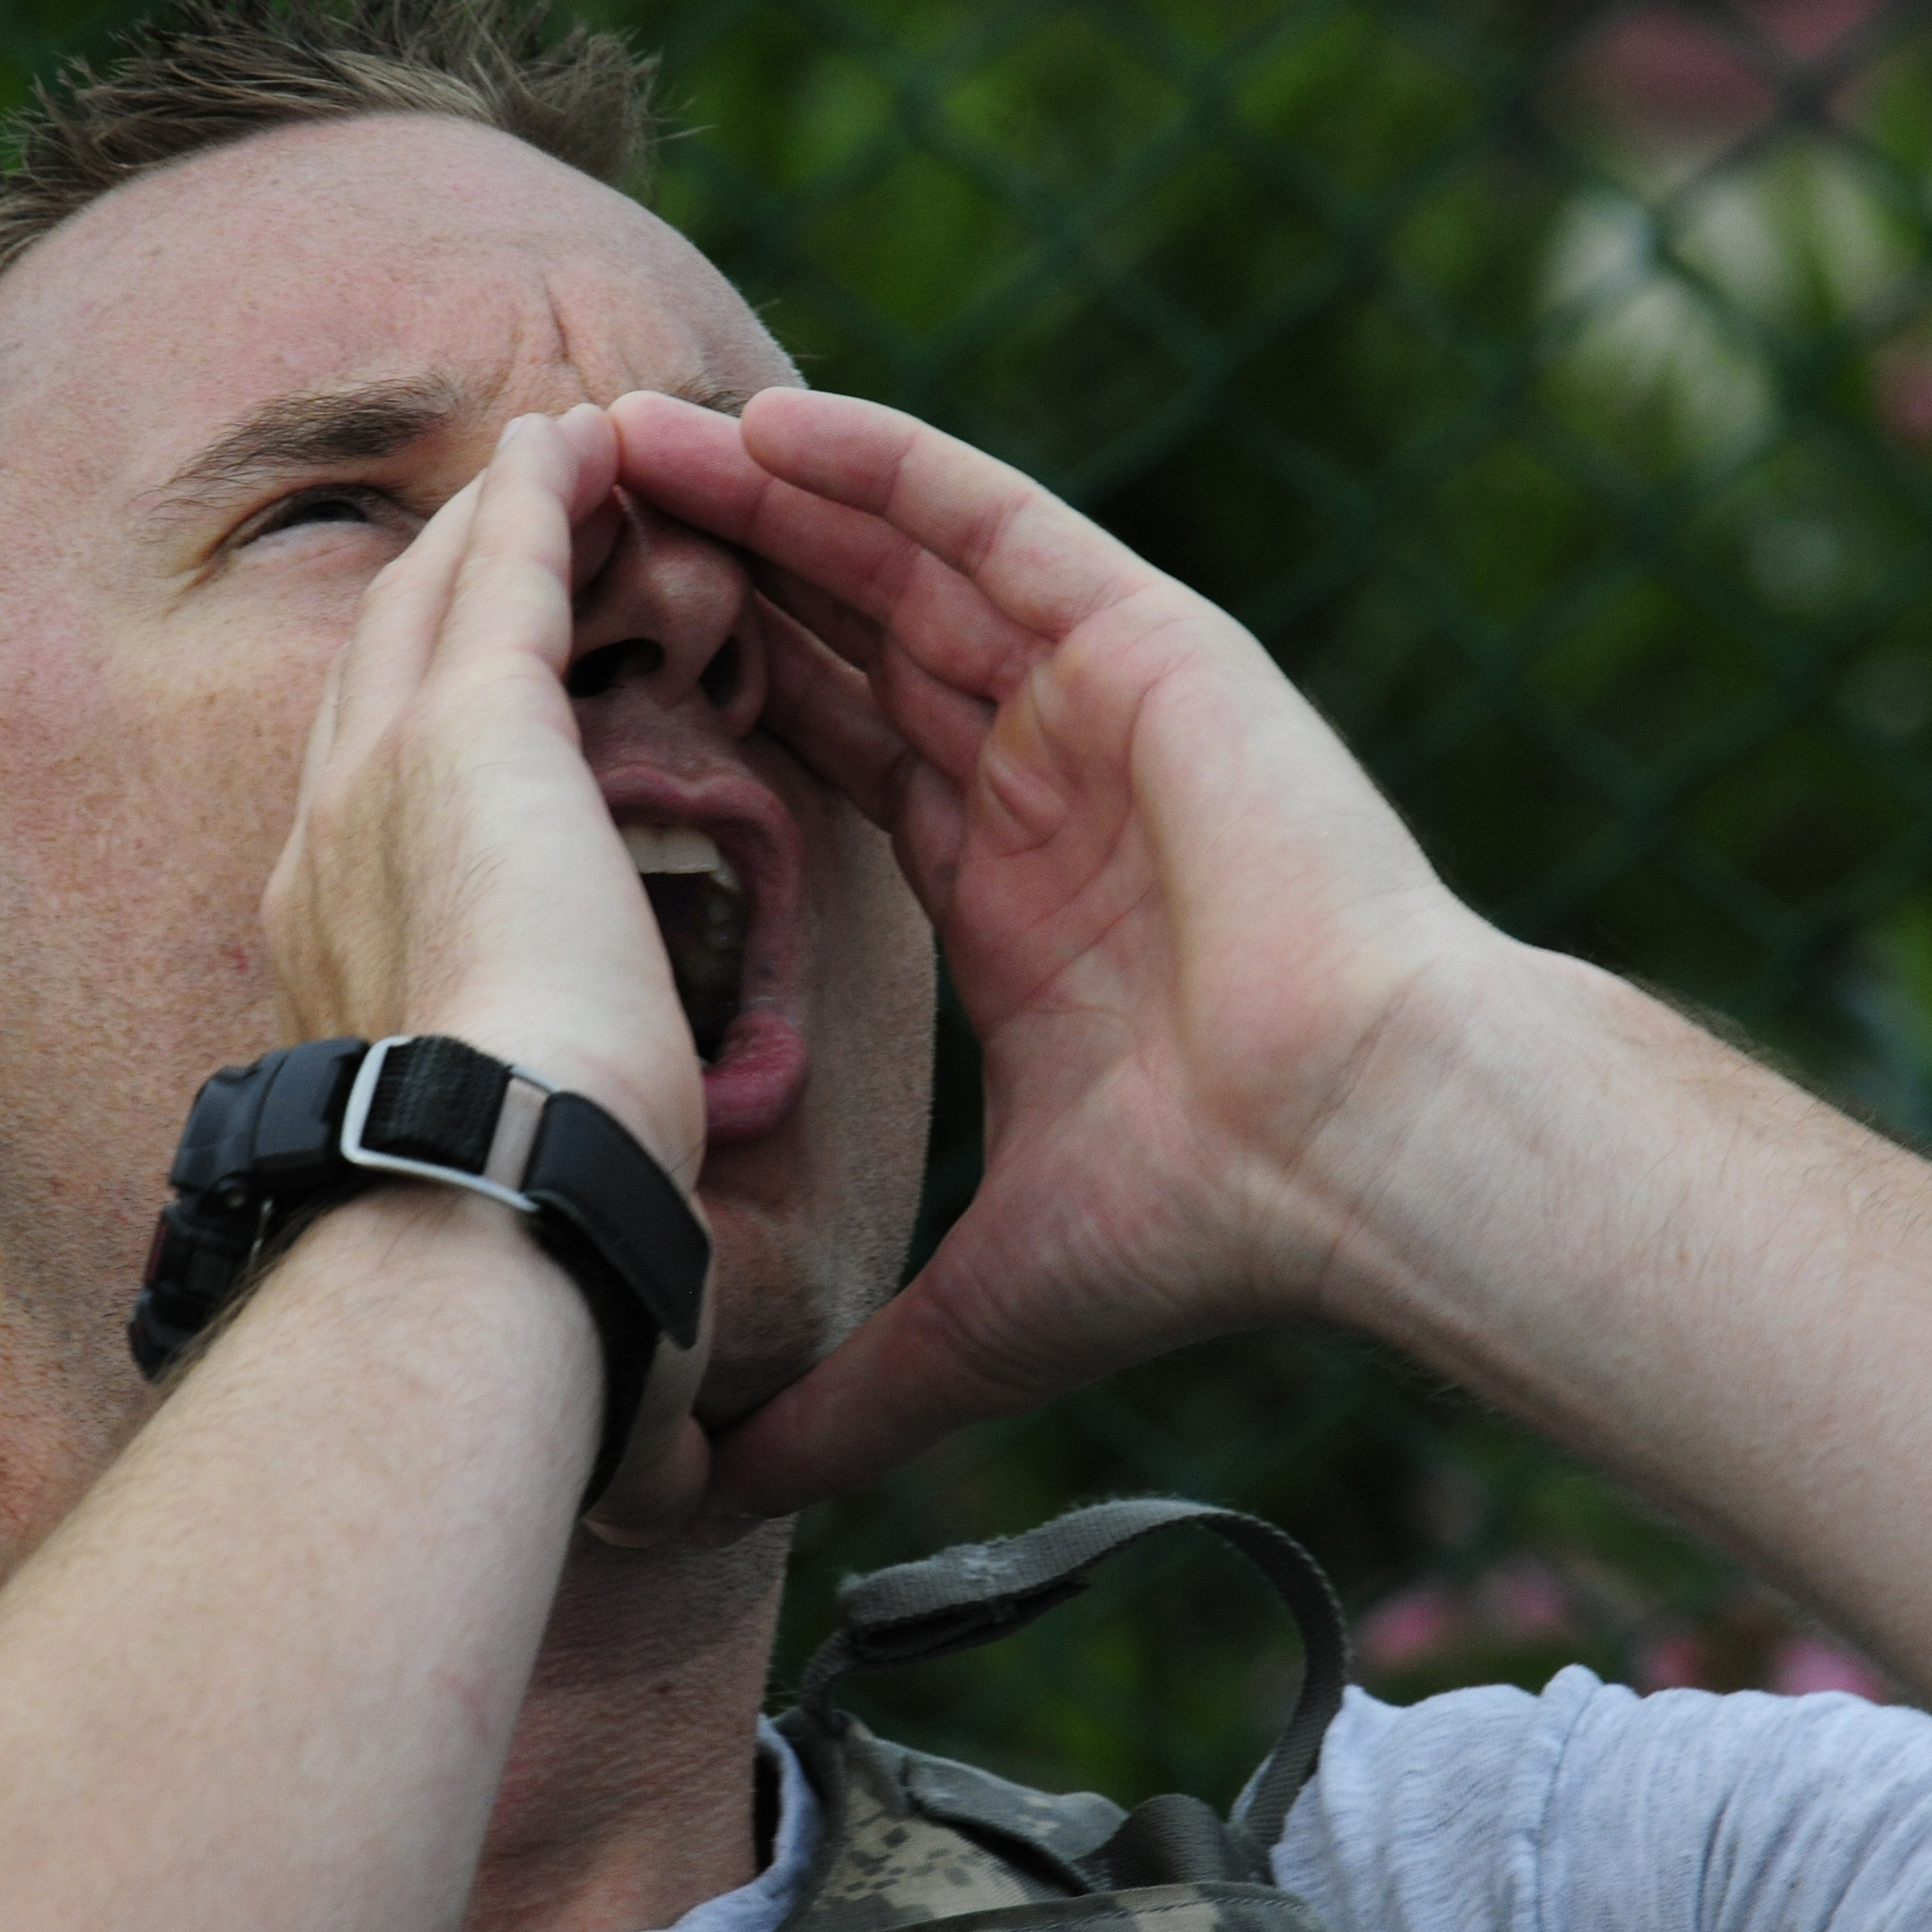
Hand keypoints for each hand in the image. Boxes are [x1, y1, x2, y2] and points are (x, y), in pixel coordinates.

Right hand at [264, 405, 712, 1522]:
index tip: (514, 699)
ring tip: (583, 457)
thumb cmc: (503, 1274)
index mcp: (352, 960)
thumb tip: (666, 1480)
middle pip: (393, 670)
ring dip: (511, 524)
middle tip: (548, 522)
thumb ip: (548, 1256)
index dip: (452, 728)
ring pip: (443, 599)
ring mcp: (382, 778)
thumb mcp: (514, 1246)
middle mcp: (335, 848)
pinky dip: (547, 500)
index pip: (395, 803)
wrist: (490, 1219)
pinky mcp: (466, 730)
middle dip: (467, 592)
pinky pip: (505, 564)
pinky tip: (590, 443)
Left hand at [613, 387, 1505, 1518]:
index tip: (583, 672)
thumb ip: (844, 1395)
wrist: (1361, 1160)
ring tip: (621, 440)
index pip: (834, 767)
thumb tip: (711, 1509)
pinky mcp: (1151, 644)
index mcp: (1004, 893)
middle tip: (570, 517)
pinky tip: (765, 423)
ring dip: (764, 500)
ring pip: (899, 566)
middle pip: (847, 643)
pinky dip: (883, 468)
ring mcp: (1099, 702)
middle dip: (717, 579)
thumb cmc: (1201, 1228)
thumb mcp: (971, 1314)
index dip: (716, 712)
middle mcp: (1043, 780)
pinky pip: (994, 526)